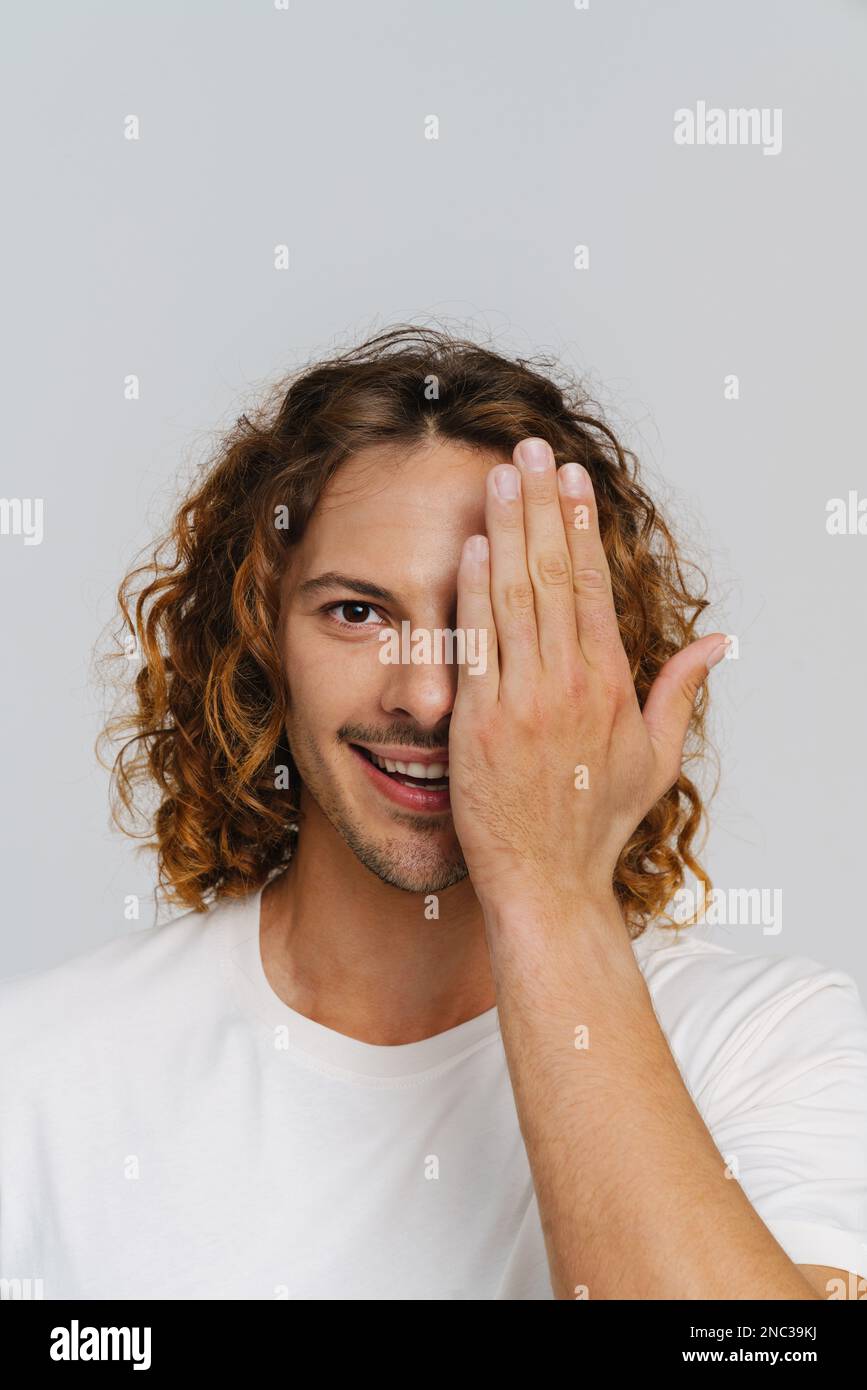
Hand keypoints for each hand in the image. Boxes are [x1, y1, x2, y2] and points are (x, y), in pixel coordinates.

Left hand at [448, 437, 727, 920]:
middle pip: (552, 576)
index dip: (579, 527)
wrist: (548, 880)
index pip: (593, 586)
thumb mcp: (656, 757)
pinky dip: (474, 593)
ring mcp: (522, 701)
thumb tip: (715, 643)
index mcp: (611, 684)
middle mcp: (569, 684)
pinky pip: (477, 645)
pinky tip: (473, 546)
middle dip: (541, 506)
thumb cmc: (597, 821)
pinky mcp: (480, 723)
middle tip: (532, 450)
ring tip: (499, 476)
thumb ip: (680, 691)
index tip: (571, 480)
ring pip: (515, 598)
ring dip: (507, 530)